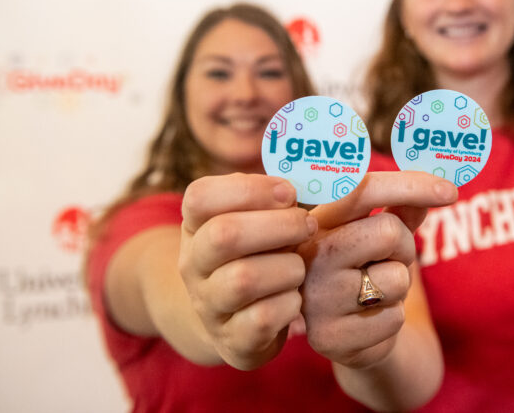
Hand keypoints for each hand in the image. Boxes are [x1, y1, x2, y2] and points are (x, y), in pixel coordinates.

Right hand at [178, 173, 315, 369]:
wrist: (236, 323)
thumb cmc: (259, 256)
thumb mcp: (256, 221)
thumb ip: (276, 197)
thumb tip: (319, 174)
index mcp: (196, 226)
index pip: (200, 196)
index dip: (249, 189)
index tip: (288, 192)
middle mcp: (193, 265)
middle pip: (225, 235)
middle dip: (278, 225)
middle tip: (308, 225)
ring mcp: (209, 305)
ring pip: (244, 279)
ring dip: (288, 267)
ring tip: (301, 265)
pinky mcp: (233, 340)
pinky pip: (263, 319)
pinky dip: (289, 305)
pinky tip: (296, 298)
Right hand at [298, 171, 456, 368]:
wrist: (350, 334)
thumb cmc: (368, 269)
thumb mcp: (382, 233)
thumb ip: (404, 210)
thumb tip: (439, 188)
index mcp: (319, 219)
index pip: (364, 189)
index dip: (411, 185)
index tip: (451, 192)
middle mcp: (309, 254)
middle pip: (388, 231)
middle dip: (404, 247)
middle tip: (391, 259)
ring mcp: (316, 297)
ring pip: (395, 278)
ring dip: (399, 286)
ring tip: (376, 291)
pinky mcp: (329, 336)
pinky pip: (393, 318)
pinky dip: (393, 318)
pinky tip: (371, 320)